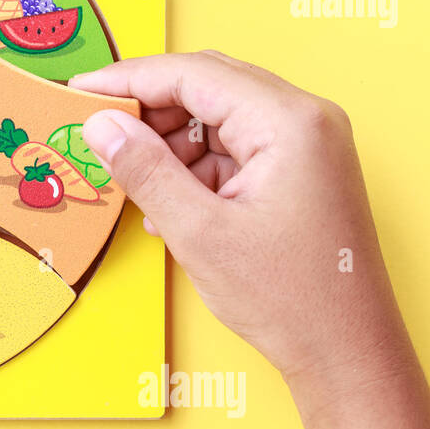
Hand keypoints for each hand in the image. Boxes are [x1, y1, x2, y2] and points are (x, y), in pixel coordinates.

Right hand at [72, 51, 429, 428]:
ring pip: (220, 117)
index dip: (128, 79)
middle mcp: (306, 119)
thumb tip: (99, 124)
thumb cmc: (288, 298)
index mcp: (289, 121)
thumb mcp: (199, 232)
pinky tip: (172, 206)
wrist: (349, 354)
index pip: (194, 74)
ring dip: (172, 143)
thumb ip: (144, 170)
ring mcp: (309, 144)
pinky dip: (197, 168)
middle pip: (209, 85)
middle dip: (150, 109)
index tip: (80, 90)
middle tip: (99, 132)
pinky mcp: (302, 171)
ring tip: (140, 186)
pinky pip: (236, 148)